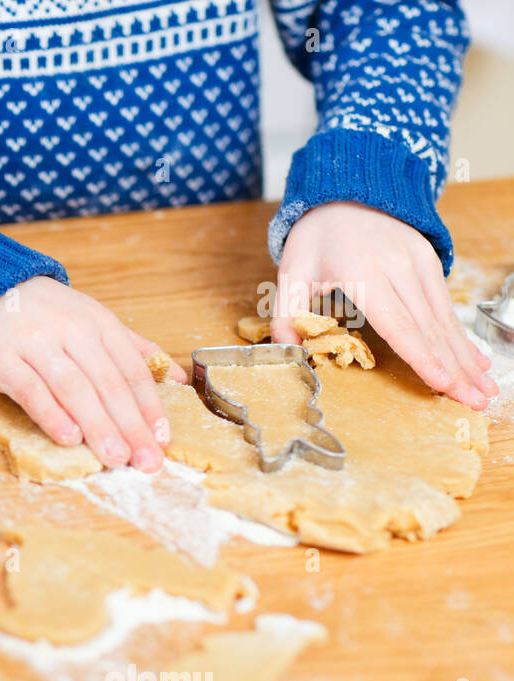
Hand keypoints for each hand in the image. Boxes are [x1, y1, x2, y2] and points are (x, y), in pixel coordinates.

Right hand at [0, 276, 186, 471]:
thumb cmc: (46, 314)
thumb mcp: (94, 320)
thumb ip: (134, 349)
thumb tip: (178, 378)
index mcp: (99, 324)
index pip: (132, 370)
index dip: (150, 406)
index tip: (163, 438)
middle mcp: (72, 332)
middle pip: (108, 384)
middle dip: (131, 426)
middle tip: (146, 461)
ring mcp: (37, 344)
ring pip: (74, 389)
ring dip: (98, 426)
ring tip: (116, 457)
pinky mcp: (4, 360)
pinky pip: (31, 390)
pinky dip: (52, 415)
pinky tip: (69, 438)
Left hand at [276, 202, 495, 409]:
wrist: (346, 189)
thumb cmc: (316, 237)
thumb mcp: (291, 272)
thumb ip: (286, 313)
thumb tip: (285, 351)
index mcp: (362, 273)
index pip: (398, 324)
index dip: (421, 357)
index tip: (443, 384)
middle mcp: (398, 268)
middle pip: (429, 328)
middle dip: (454, 369)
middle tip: (476, 403)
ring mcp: (419, 262)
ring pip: (444, 319)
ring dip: (466, 358)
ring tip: (484, 390)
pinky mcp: (429, 261)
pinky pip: (447, 305)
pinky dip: (462, 336)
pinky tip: (476, 361)